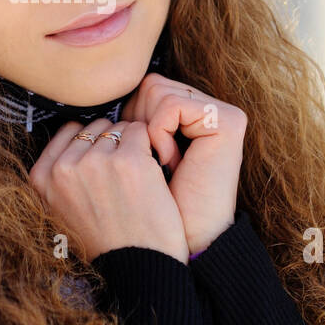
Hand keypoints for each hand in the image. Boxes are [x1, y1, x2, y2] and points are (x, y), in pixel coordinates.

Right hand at [29, 117, 190, 264]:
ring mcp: (96, 162)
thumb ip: (60, 175)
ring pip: (119, 128)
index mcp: (42, 178)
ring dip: (132, 146)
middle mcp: (65, 167)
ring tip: (136, 178)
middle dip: (111, 144)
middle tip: (122, 176)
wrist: (137, 270)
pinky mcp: (129, 161)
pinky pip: (140, 132)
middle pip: (95, 127)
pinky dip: (150, 147)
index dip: (91, 144)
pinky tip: (151, 172)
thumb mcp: (61, 211)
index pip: (69, 131)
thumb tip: (77, 133)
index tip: (103, 165)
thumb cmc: (105, 242)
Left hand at [122, 74, 245, 254]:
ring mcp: (223, 112)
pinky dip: (160, 134)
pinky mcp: (227, 121)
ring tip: (161, 163)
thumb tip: (98, 103)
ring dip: (148, 131)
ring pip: (157, 90)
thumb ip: (135, 124)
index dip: (131, 120)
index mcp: (197, 113)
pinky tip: (171, 162)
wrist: (188, 240)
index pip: (148, 88)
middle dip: (138, 122)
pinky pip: (170, 106)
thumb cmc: (160, 208)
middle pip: (150, 85)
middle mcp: (214, 107)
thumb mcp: (142, 158)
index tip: (137, 157)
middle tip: (148, 160)